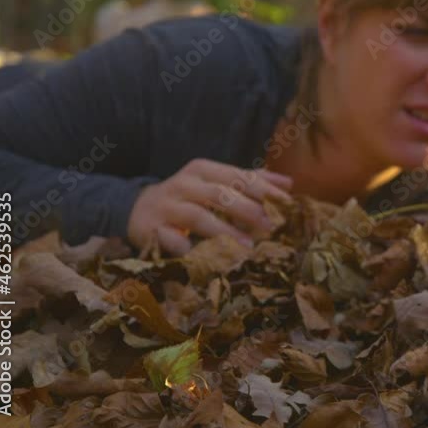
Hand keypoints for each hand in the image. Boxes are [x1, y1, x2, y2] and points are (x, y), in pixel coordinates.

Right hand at [127, 158, 292, 255]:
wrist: (139, 209)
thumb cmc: (189, 196)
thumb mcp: (216, 183)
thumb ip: (250, 182)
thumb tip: (288, 183)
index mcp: (202, 170)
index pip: (237, 176)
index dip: (263, 189)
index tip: (286, 203)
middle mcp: (183, 184)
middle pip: (219, 194)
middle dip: (247, 209)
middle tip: (270, 226)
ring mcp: (166, 207)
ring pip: (197, 216)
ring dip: (224, 231)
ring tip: (248, 246)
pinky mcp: (151, 229)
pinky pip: (169, 239)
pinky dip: (185, 247)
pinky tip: (203, 257)